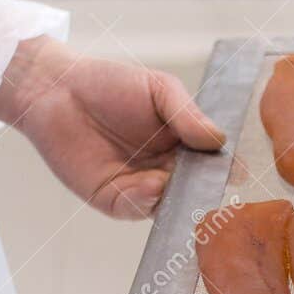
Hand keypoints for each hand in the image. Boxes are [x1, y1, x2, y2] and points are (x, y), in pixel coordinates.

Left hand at [0, 37, 225, 218]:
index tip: (235, 171)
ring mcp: (141, 188)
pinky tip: (151, 183)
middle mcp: (166, 171)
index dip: (225, 171)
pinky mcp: (113, 199)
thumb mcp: (160, 89)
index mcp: (183, 145)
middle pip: (195, 192)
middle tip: (209, 186)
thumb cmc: (109, 84)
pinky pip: (137, 209)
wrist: (58, 90)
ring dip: (176, 199)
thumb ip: (188, 115)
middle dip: (203, 192)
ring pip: (169, 206)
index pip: (213, 165)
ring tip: (177, 181)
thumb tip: (219, 141)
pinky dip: (147, 200)